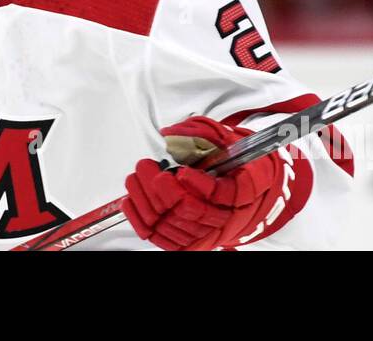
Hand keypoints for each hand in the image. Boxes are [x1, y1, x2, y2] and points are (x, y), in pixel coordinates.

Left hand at [122, 116, 296, 250]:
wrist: (241, 189)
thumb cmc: (232, 163)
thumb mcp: (226, 140)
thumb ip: (203, 132)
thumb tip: (172, 132)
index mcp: (241, 191)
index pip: (220, 194)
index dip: (199, 185)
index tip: (182, 172)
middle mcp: (223, 216)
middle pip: (189, 210)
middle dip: (160, 187)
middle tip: (145, 165)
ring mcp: (204, 232)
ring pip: (171, 224)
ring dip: (146, 198)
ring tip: (136, 177)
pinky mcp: (187, 241)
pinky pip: (160, 238)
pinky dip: (141, 219)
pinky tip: (131, 201)